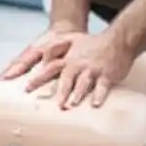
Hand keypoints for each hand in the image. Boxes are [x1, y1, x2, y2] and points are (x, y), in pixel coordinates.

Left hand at [0, 25, 134, 107]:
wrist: (118, 40)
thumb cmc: (93, 44)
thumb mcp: (72, 41)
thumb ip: (57, 50)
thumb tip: (42, 62)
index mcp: (69, 59)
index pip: (50, 68)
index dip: (38, 78)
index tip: (27, 89)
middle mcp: (79, 64)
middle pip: (66, 78)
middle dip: (58, 91)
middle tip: (52, 104)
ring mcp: (93, 70)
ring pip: (83, 83)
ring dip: (77, 94)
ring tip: (70, 105)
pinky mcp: (107, 75)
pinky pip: (102, 86)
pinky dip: (99, 95)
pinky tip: (95, 104)